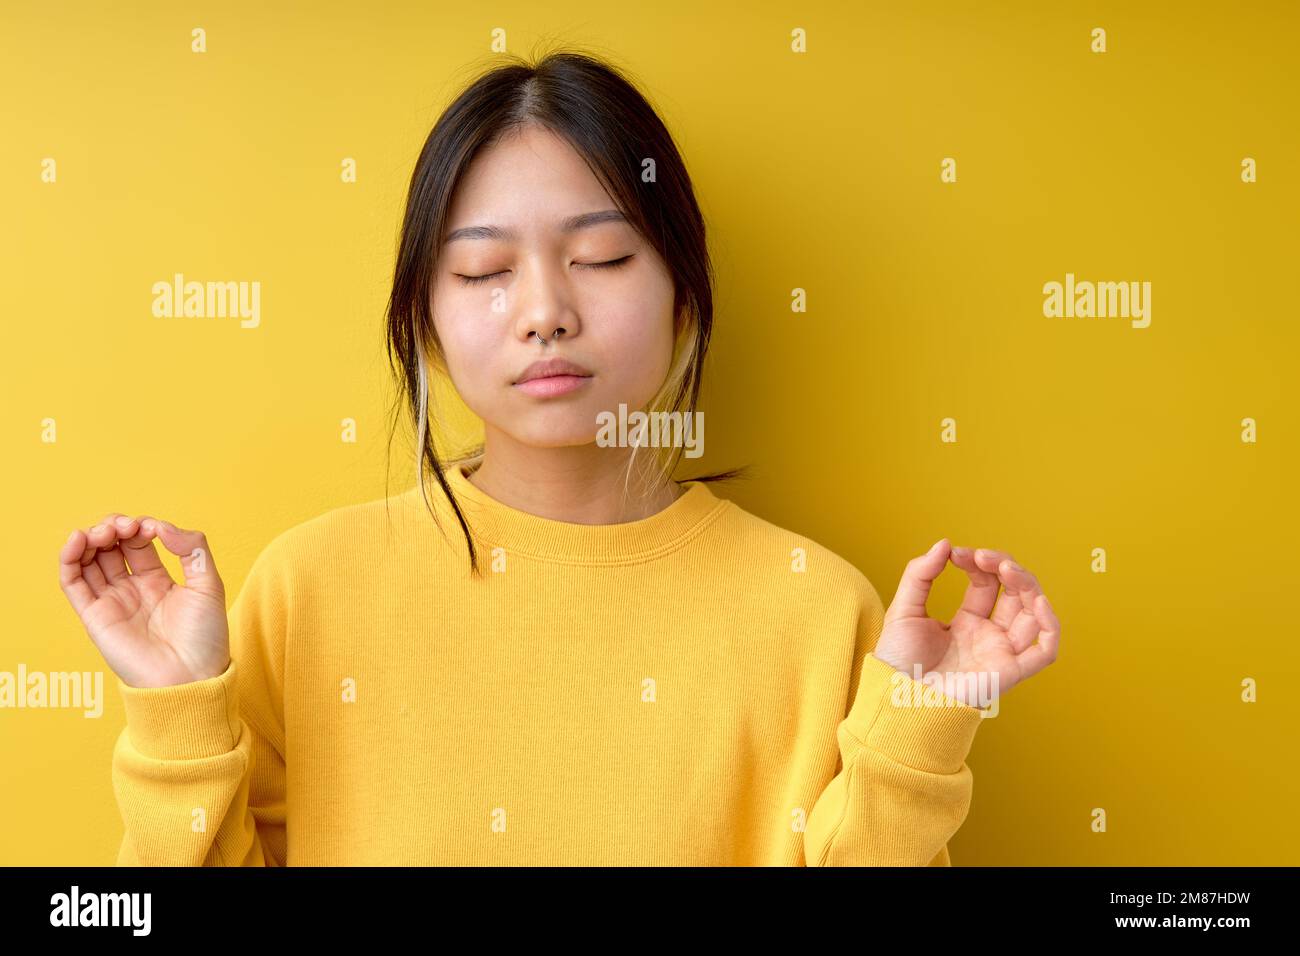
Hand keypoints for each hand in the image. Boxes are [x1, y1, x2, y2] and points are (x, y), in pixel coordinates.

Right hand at [58, 513, 229, 688]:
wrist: (191, 677)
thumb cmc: (205, 638)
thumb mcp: (209, 585)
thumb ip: (192, 549)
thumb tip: (162, 526)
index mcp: (159, 581)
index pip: (139, 542)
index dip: (141, 527)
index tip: (153, 527)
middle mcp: (131, 590)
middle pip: (111, 547)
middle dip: (115, 528)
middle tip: (126, 526)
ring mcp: (111, 602)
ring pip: (89, 560)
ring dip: (92, 537)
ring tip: (105, 531)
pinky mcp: (94, 616)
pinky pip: (72, 583)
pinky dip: (69, 558)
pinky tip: (78, 539)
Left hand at [872, 539, 1060, 707]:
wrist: (895, 696)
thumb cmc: (897, 660)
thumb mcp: (904, 608)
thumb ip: (921, 574)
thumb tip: (944, 543)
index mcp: (967, 622)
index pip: (987, 583)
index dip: (978, 562)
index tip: (956, 553)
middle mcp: (988, 636)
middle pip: (1015, 593)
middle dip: (1006, 567)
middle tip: (983, 556)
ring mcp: (1000, 652)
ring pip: (1034, 614)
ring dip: (1027, 585)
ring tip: (1007, 568)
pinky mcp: (1008, 672)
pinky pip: (1044, 651)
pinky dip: (1050, 625)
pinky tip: (1037, 601)